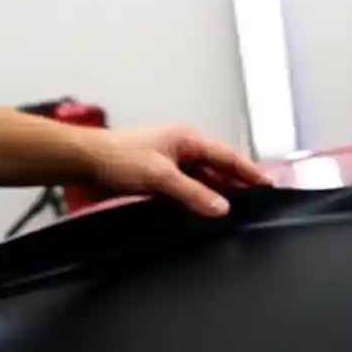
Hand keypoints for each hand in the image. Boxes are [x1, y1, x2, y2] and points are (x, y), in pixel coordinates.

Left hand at [85, 125, 272, 216]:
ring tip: (235, 211)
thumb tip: (222, 207)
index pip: (228, 156)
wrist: (83, 161)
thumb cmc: (116, 157)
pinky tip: (205, 212)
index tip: (269, 185)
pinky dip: (200, 199)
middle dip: (237, 184)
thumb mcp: (159, 176)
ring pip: (204, 179)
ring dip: (217, 194)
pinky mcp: (161, 177)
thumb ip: (193, 193)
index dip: (250, 171)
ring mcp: (172, 162)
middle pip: (219, 168)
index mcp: (187, 139)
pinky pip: (189, 188)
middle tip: (256, 202)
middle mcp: (182, 148)